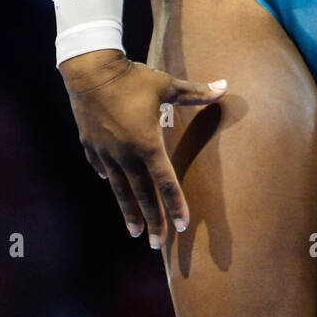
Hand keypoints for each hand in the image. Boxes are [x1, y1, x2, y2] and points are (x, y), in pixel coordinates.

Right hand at [59, 50, 227, 249]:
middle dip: (152, 221)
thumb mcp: (167, 85)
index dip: (176, 205)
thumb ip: (196, 92)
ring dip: (129, 211)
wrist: (91, 71)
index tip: (182, 226)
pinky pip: (101, 167)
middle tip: (157, 245)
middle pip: (142, 195)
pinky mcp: (90, 145)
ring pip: (120, 189)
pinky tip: (109, 184)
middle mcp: (126, 155)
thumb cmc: (133, 78)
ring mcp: (106, 153)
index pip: (166, 182)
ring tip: (134, 231)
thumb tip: (226, 86)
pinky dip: (108, 177)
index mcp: (147, 144)